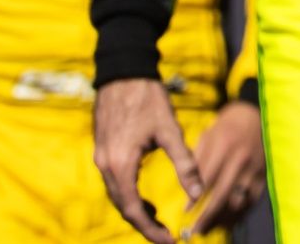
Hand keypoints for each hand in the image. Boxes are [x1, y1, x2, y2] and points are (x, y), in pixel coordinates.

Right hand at [93, 77, 203, 243]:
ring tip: (158, 220)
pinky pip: (114, 184)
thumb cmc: (148, 98)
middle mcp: (106, 166)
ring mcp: (101, 159)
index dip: (150, 230)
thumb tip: (198, 192)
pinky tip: (144, 198)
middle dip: (143, 225)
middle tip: (166, 237)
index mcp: (121, 164)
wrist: (123, 72)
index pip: (132, 209)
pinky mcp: (103, 151)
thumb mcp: (170, 130)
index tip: (170, 241)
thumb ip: (184, 162)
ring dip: (135, 211)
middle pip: (122, 207)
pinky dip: (129, 196)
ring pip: (117, 196)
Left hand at [181, 100, 264, 237]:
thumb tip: (187, 189)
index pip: (207, 178)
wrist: (255, 117)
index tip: (185, 212)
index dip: (195, 198)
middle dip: (207, 216)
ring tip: (209, 229)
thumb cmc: (225, 127)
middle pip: (222, 194)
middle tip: (195, 231)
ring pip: (237, 201)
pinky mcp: (262, 175)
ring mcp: (253, 169)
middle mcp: (240, 159)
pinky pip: (251, 201)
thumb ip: (198, 161)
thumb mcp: (208, 136)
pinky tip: (227, 222)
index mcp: (223, 146)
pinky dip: (239, 214)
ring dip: (222, 219)